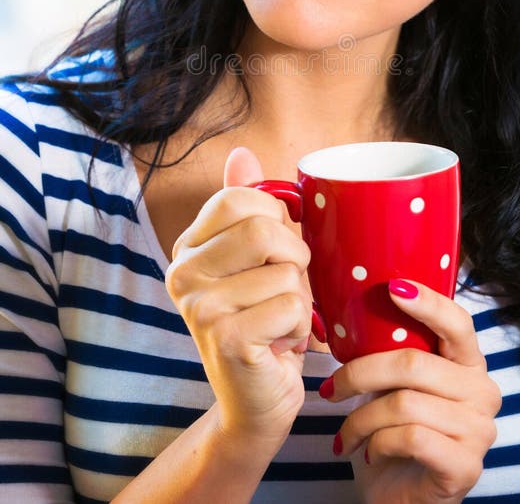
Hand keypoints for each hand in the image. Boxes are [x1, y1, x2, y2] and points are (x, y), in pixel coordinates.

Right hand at [165, 147, 311, 444]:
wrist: (255, 402)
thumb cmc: (263, 322)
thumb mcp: (254, 261)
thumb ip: (246, 207)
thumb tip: (241, 153)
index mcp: (188, 247)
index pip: (239, 197)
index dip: (277, 216)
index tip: (278, 248)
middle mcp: (182, 273)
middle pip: (264, 228)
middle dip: (295, 258)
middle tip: (285, 289)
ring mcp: (199, 306)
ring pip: (287, 270)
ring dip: (302, 297)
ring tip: (280, 320)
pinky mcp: (226, 338)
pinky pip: (293, 305)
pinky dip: (303, 326)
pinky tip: (281, 344)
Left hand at [321, 280, 500, 503]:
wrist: (400, 497)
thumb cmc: (396, 433)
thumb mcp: (395, 386)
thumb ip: (392, 352)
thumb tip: (347, 312)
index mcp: (468, 364)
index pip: (458, 322)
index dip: (427, 302)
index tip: (392, 287)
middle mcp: (483, 392)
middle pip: (414, 363)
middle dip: (360, 373)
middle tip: (329, 389)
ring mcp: (479, 431)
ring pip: (404, 403)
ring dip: (361, 418)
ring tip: (346, 432)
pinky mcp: (465, 466)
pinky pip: (409, 438)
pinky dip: (377, 442)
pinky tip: (369, 452)